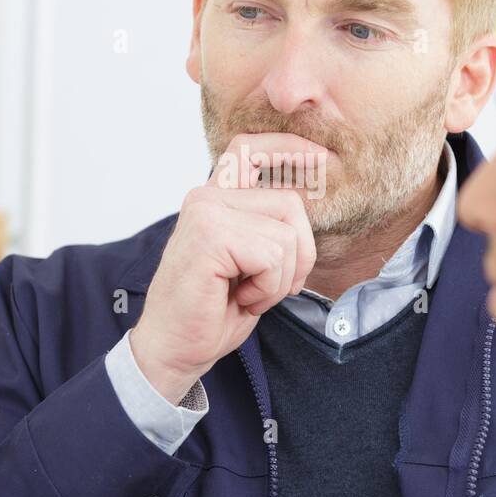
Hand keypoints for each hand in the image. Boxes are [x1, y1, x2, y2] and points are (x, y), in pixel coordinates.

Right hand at [130, 132, 321, 403]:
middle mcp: (207, 196)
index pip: (251, 148)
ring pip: (286, 234)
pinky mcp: (209, 236)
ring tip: (247, 293)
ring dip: (279, 278)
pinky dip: (267, 288)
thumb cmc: (213, 310)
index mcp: (215, 197)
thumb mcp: (252, 259)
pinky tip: (239, 299)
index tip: (320, 158)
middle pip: (290, 203)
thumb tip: (312, 193)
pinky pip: (272, 257)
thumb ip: (272, 225)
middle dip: (298, 254)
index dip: (288, 147)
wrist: (174, 349)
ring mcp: (206, 212)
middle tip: (269, 286)